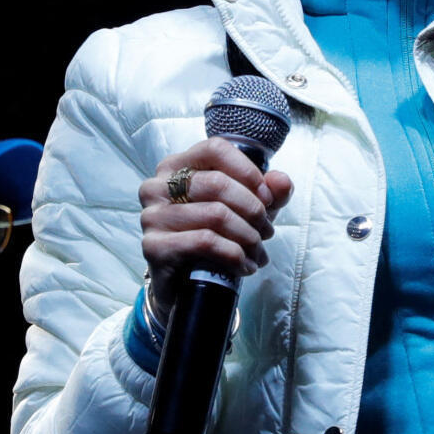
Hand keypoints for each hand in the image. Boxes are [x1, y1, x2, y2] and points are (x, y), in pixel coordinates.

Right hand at [140, 137, 294, 301]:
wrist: (185, 284)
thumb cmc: (214, 236)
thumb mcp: (246, 209)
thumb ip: (269, 191)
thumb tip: (281, 181)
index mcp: (177, 166)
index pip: (215, 149)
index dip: (248, 172)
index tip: (267, 197)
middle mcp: (158, 186)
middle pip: (218, 183)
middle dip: (253, 210)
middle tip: (267, 231)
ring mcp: (153, 216)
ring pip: (215, 214)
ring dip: (248, 237)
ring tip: (258, 252)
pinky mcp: (154, 246)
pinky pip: (205, 242)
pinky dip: (234, 255)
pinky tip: (244, 266)